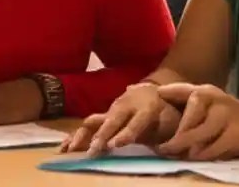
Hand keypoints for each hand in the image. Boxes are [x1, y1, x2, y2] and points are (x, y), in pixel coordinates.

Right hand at [61, 82, 179, 155]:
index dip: (125, 133)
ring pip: (95, 121)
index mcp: (147, 107)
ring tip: (71, 149)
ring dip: (83, 136)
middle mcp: (126, 105)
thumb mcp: (173, 119)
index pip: (136, 122)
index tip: (114, 145)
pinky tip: (65, 147)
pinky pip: (88, 124)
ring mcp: (112, 108)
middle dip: (101, 136)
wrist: (156, 88)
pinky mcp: (104, 114)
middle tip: (93, 150)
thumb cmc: (167, 110)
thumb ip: (168, 132)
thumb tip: (166, 149)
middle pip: (112, 121)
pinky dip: (76, 136)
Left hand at [156, 83, 238, 160]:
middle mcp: (213, 98)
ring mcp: (225, 115)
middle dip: (171, 140)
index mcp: (203, 91)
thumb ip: (183, 104)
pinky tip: (196, 157)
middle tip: (161, 149)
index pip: (177, 91)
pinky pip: (210, 150)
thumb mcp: (207, 106)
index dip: (161, 99)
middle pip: (184, 123)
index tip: (145, 112)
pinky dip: (200, 156)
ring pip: (195, 138)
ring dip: (183, 151)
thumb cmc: (228, 117)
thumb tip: (153, 97)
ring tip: (176, 155)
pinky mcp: (235, 134)